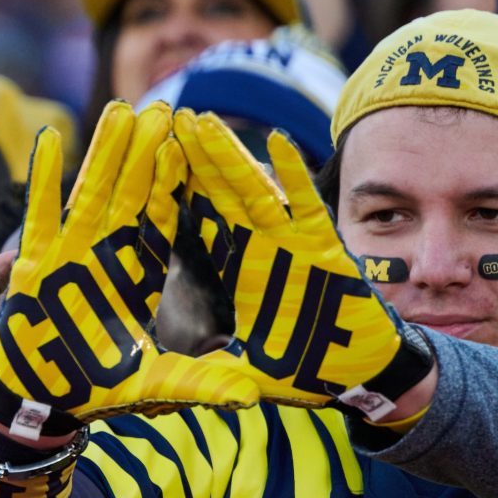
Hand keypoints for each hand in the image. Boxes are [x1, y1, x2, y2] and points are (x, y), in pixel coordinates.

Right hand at [0, 106, 262, 438]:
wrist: (46, 402)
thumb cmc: (100, 390)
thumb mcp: (159, 386)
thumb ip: (202, 384)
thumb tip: (252, 398)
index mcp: (138, 276)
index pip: (159, 219)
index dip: (171, 181)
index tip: (186, 143)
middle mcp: (104, 256)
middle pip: (127, 194)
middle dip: (142, 152)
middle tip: (160, 107)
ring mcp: (67, 255)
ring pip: (87, 193)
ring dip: (101, 152)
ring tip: (116, 110)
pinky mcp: (33, 264)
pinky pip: (39, 214)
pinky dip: (41, 179)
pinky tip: (46, 141)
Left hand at [176, 112, 431, 417]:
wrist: (357, 375)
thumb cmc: (300, 370)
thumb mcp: (239, 371)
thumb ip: (207, 372)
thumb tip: (166, 378)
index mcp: (234, 271)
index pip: (194, 226)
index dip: (169, 196)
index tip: (141, 165)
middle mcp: (257, 250)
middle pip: (216, 195)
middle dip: (191, 157)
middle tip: (162, 118)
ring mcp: (289, 244)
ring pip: (251, 190)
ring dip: (228, 155)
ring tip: (201, 120)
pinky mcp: (324, 247)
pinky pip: (307, 204)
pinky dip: (294, 174)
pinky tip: (277, 140)